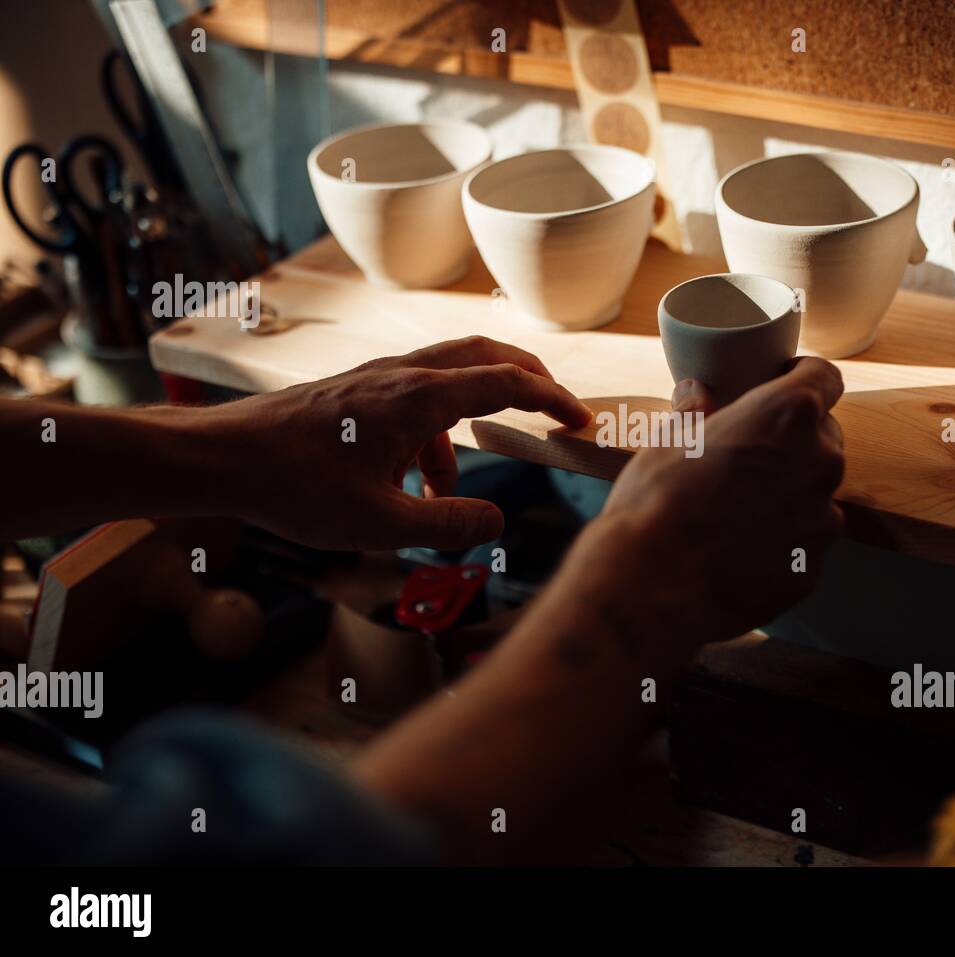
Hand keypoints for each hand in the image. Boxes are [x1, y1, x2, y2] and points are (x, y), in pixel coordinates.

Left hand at [203, 336, 590, 550]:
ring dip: (471, 423)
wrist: (222, 459)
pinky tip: (408, 490)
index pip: (508, 382)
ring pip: (451, 378)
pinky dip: (433, 437)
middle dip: (529, 380)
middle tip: (555, 411)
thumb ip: (447, 525)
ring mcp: (379, 378)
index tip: (581, 421)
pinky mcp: (358, 392)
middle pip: (487, 356)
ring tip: (451, 494)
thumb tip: (495, 521)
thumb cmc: (295, 487)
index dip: (553, 399)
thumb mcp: (380, 525)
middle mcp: (404, 375)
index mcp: (419, 398)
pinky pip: (417, 401)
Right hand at [577, 357, 845, 646]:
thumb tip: (696, 394)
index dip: (804, 377)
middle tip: (750, 454)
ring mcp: (821, 519)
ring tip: (738, 509)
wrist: (652, 587)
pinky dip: (781, 540)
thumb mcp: (667, 440)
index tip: (784, 383)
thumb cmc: (656, 503)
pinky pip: (803, 543)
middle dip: (794, 440)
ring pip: (814, 493)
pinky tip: (738, 549)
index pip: (824, 376)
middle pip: (823, 436)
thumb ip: (695, 412)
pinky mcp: (811, 568)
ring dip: (788, 493)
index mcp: (787, 415)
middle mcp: (819, 462)